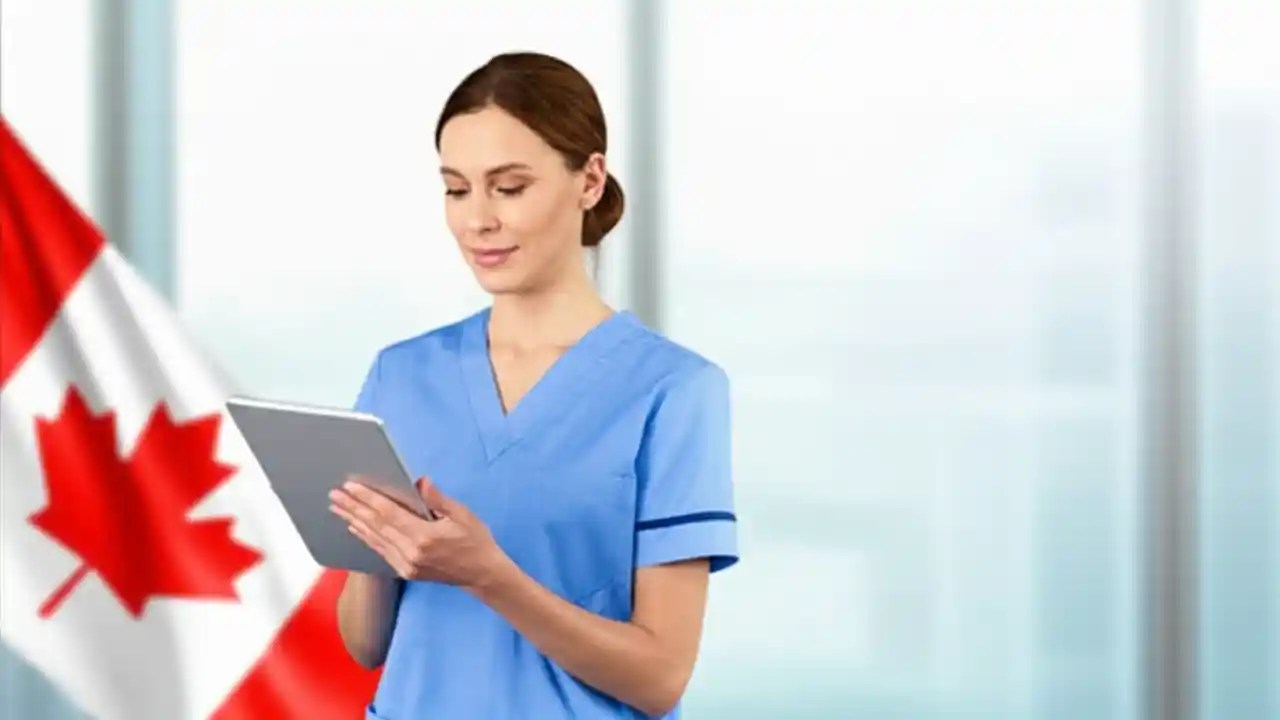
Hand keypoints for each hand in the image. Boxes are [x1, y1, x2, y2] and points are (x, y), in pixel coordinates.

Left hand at [328, 474, 509, 590]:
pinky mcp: (405, 571)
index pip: (389, 514)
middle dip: (353, 508)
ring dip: (354, 521)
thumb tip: (419, 481)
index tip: (350, 486)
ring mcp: (406, 565)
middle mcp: (411, 553)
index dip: (368, 498)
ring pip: (374, 539)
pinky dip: (366, 537)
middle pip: (376, 526)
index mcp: (425, 537)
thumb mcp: (462, 515)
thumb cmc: (475, 540)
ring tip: (337, 508)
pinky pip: (380, 550)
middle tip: (334, 495)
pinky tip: (355, 527)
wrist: (482, 574)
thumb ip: (437, 499)